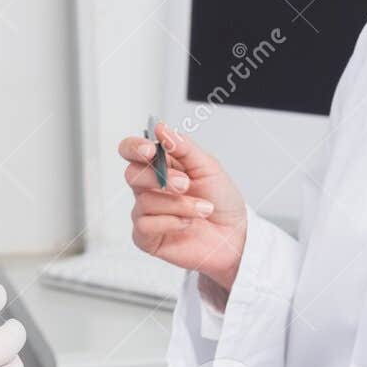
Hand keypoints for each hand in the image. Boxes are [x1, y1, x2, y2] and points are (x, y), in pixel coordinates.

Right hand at [118, 122, 247, 292]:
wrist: (235, 235)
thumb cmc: (221, 200)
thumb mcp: (208, 167)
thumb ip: (184, 147)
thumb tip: (161, 129)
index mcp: (161, 166)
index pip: (132, 150)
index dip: (135, 148)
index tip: (150, 150)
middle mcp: (150, 188)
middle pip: (131, 174)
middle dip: (159, 177)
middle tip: (185, 183)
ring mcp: (147, 212)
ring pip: (144, 201)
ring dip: (178, 204)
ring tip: (201, 209)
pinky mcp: (147, 237)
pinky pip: (144, 226)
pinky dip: (170, 222)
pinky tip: (187, 223)